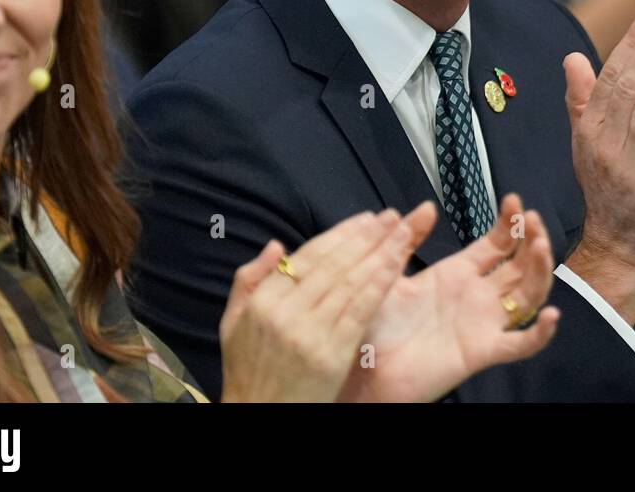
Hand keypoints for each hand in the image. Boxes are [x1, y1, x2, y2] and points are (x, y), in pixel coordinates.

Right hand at [219, 210, 413, 401]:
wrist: (258, 417)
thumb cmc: (248, 371)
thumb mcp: (232, 323)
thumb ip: (249, 279)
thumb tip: (277, 245)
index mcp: (262, 300)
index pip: (308, 256)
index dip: (340, 234)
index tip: (365, 219)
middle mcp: (285, 312)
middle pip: (334, 264)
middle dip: (367, 237)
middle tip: (391, 217)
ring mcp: (310, 333)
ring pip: (351, 282)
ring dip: (380, 254)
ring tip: (401, 233)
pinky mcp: (332, 355)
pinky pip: (361, 311)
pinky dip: (380, 285)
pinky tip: (396, 268)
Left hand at [339, 195, 559, 401]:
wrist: (367, 370)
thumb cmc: (377, 325)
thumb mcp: (390, 272)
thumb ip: (407, 239)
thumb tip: (427, 206)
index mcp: (458, 273)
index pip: (498, 243)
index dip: (510, 222)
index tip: (514, 201)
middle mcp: (478, 296)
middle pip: (521, 263)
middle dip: (532, 238)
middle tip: (533, 218)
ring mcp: (485, 323)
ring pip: (529, 295)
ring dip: (541, 271)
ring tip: (542, 247)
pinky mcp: (484, 350)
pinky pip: (521, 344)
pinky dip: (541, 333)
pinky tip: (551, 316)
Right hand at [563, 8, 634, 323]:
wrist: (618, 251)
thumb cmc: (607, 191)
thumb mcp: (586, 143)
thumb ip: (582, 99)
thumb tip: (572, 57)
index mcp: (590, 131)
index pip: (609, 79)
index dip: (630, 45)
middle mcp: (606, 147)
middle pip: (626, 90)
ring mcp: (630, 169)